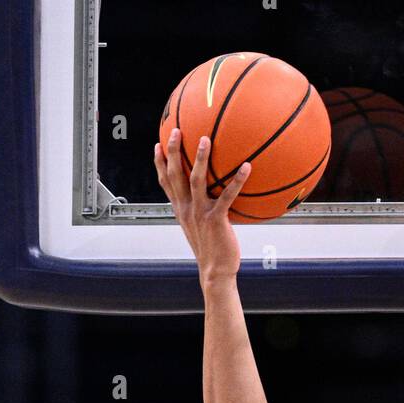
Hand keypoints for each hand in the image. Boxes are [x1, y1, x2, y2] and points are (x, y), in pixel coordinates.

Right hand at [154, 130, 250, 285]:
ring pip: (195, 180)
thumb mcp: (200, 228)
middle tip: (175, 130)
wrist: (215, 271)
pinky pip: (227, 196)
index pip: (165, 183)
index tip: (157, 144)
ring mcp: (200, 214)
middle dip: (172, 152)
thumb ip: (200, 210)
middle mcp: (186, 209)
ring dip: (199, 159)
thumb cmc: (211, 250)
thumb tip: (211, 197)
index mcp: (181, 210)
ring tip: (205, 139)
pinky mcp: (216, 220)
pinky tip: (247, 167)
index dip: (159, 163)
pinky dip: (237, 181)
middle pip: (175, 175)